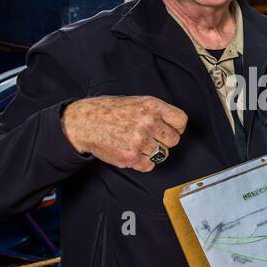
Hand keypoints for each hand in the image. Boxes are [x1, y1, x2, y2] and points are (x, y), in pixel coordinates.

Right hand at [62, 95, 187, 172]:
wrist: (84, 122)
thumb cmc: (109, 111)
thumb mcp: (136, 101)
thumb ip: (156, 112)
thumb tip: (174, 125)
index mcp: (151, 106)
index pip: (181, 120)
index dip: (177, 127)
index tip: (171, 129)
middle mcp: (147, 122)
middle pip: (174, 140)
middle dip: (164, 140)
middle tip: (152, 137)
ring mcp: (139, 141)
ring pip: (163, 154)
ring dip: (153, 152)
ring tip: (139, 144)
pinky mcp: (130, 157)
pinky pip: (149, 165)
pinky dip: (143, 162)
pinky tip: (132, 151)